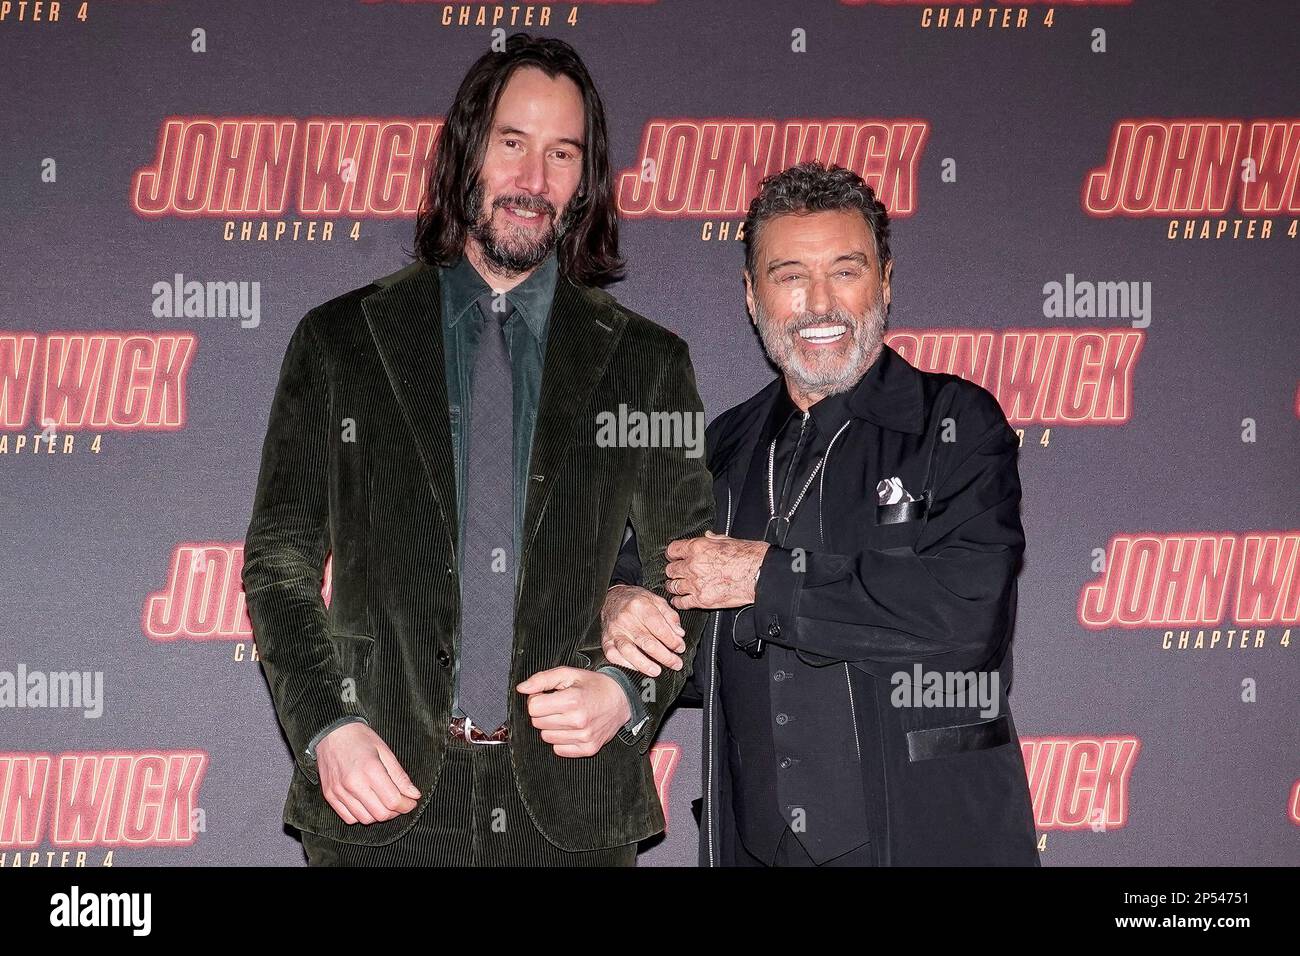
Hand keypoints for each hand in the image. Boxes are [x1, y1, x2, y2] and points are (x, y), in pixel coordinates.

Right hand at [314, 721, 420, 823]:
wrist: (331, 732)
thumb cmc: (360, 738)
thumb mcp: (385, 751)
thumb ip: (400, 776)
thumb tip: (414, 794)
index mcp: (370, 770)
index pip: (393, 801)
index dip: (407, 805)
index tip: (411, 802)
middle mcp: (353, 784)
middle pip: (380, 814)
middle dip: (395, 812)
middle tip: (400, 803)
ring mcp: (339, 791)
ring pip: (365, 819)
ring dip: (379, 815)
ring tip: (384, 803)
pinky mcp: (329, 795)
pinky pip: (348, 818)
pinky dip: (361, 816)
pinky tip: (367, 804)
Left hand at [516, 667, 631, 757]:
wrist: (622, 699)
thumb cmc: (594, 685)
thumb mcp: (569, 674)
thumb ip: (542, 679)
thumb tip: (522, 689)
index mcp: (572, 700)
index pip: (533, 707)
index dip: (537, 699)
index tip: (547, 696)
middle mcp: (578, 721)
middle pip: (538, 723)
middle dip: (543, 712)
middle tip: (558, 705)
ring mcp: (584, 737)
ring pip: (546, 737)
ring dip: (552, 726)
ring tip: (566, 716)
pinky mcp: (588, 749)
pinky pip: (558, 749)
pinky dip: (561, 740)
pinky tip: (572, 728)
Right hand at [602, 584, 685, 676]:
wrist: (611, 597)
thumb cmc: (635, 600)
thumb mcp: (656, 600)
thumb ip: (670, 616)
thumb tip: (679, 634)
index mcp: (640, 606)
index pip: (659, 628)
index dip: (672, 641)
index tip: (680, 648)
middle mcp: (626, 619)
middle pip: (647, 642)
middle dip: (665, 656)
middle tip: (676, 663)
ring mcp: (614, 631)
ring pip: (629, 651)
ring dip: (645, 664)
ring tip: (657, 671)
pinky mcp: (606, 640)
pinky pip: (613, 656)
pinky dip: (626, 664)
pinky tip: (637, 668)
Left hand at [664, 530, 768, 609]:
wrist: (760, 574)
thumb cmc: (749, 556)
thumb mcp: (729, 540)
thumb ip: (713, 539)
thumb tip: (708, 536)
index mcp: (698, 548)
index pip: (672, 550)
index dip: (672, 554)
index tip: (674, 557)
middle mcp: (693, 565)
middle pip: (670, 570)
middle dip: (673, 571)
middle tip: (676, 573)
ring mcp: (696, 584)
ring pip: (673, 586)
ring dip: (675, 586)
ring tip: (676, 586)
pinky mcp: (702, 600)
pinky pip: (682, 602)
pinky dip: (679, 602)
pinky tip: (680, 600)